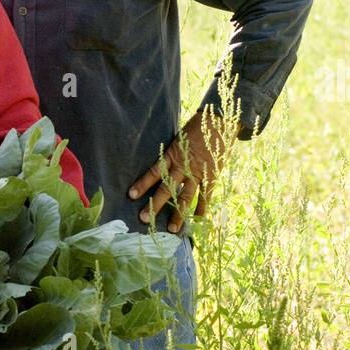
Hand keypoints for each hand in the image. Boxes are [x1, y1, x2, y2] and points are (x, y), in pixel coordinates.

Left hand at [128, 108, 238, 232]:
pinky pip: (206, 195)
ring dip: (178, 214)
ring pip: (185, 197)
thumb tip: (160, 164)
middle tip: (144, 219)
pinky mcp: (211, 175)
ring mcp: (198, 173)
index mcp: (172, 155)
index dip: (142, 184)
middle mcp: (183, 166)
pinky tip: (199, 219)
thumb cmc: (195, 127)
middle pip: (166, 189)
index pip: (153, 172)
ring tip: (171, 229)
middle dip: (155, 205)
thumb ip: (170, 153)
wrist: (219, 121)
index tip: (130, 195)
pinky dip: (202, 207)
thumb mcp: (178, 138)